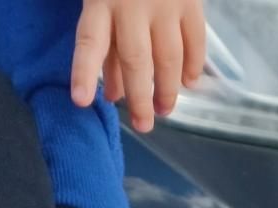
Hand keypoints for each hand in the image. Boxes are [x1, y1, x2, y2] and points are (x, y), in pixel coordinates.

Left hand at [72, 0, 208, 132]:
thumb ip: (103, 36)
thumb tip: (111, 90)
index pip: (90, 40)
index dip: (84, 72)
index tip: (81, 101)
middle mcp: (133, 3)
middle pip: (136, 60)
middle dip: (139, 98)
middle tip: (143, 125)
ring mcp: (166, 2)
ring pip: (169, 57)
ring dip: (168, 89)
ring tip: (165, 110)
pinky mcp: (190, 0)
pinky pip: (195, 40)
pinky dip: (194, 65)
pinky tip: (189, 83)